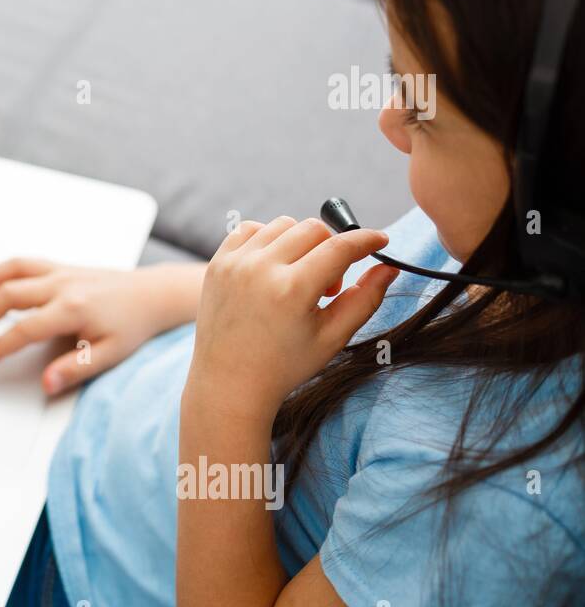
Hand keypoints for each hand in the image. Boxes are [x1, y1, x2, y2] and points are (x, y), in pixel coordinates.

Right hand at [0, 258, 205, 394]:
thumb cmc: (134, 324)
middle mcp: (62, 285)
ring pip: (11, 270)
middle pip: (7, 296)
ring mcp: (60, 272)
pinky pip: (24, 263)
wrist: (153, 295)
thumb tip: (46, 384)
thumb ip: (74, 369)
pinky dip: (2, 271)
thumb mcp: (110, 354)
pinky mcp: (61, 267)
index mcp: (71, 309)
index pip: (23, 330)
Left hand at [185, 216, 397, 419]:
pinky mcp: (217, 263)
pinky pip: (250, 229)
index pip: (339, 247)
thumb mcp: (333, 337)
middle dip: (331, 249)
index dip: (366, 239)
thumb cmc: (285, 365)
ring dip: (300, 243)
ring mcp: (234, 264)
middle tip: (326, 287)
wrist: (228, 381)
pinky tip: (274, 269)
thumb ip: (366, 299)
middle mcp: (260, 270)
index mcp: (291, 290)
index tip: (379, 239)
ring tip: (298, 280)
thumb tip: (388, 266)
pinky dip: (268, 240)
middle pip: (313, 229)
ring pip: (283, 224)